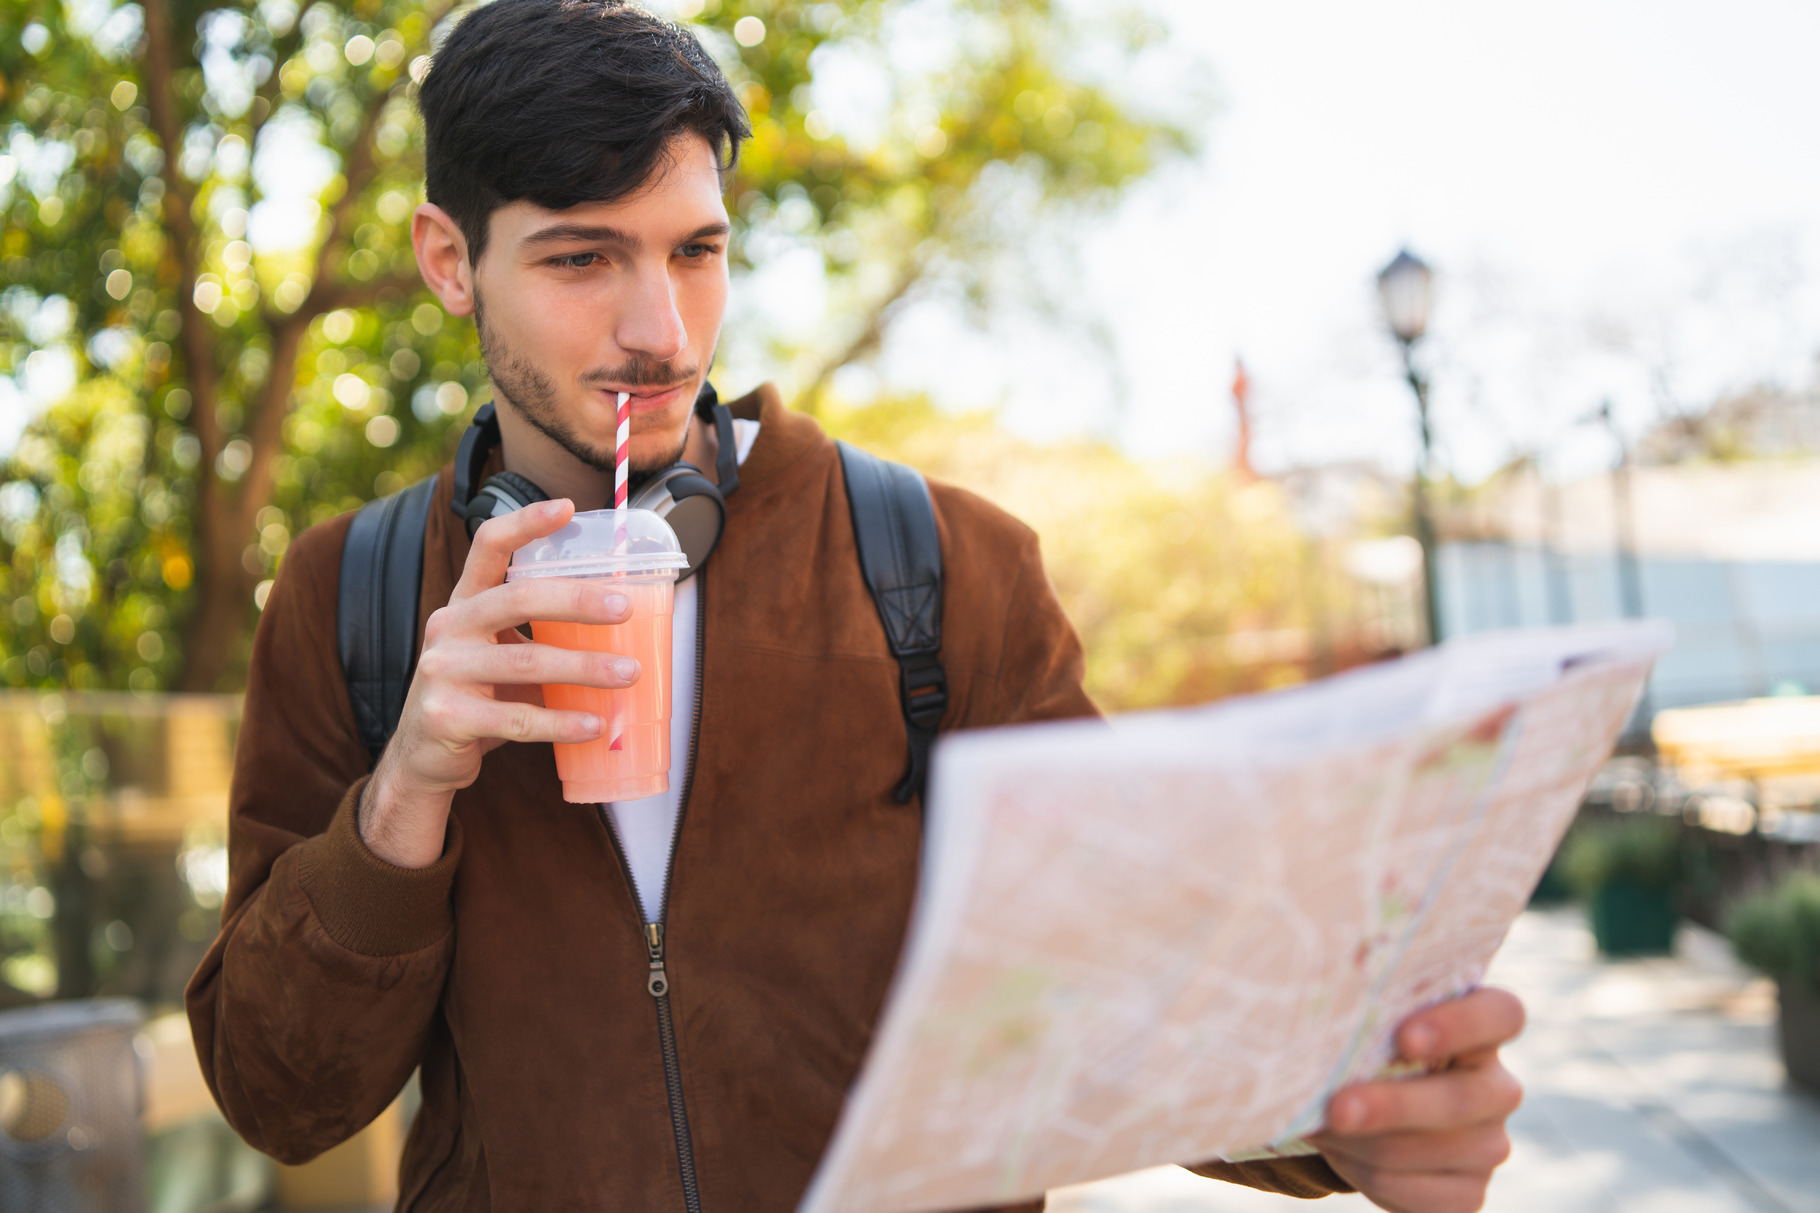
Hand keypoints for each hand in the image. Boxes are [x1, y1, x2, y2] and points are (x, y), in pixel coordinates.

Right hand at [358, 499, 639, 867]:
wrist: (422, 756)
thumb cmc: (476, 696)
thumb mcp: (496, 653)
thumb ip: (538, 633)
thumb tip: (623, 624)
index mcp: (465, 602)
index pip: (488, 546)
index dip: (525, 523)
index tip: (567, 507)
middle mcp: (448, 627)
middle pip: (517, 597)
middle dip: (578, 599)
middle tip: (625, 608)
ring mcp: (442, 671)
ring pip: (525, 661)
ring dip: (585, 667)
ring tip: (629, 674)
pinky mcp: (447, 717)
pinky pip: (516, 719)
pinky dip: (562, 723)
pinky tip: (596, 724)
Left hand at [1310, 987, 1524, 1212]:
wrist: (1369, 1110)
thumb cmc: (1367, 1045)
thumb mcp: (1367, 1021)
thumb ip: (1359, 1013)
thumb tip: (1310, 1031)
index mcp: (1482, 1026)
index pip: (1502, 1015)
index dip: (1461, 1025)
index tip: (1405, 1037)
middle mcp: (1497, 1087)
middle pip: (1462, 1099)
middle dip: (1393, 1106)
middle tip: (1337, 1108)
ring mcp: (1489, 1144)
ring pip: (1428, 1151)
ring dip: (1363, 1144)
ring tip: (1319, 1126)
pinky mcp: (1469, 1192)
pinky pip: (1416, 1193)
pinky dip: (1365, 1174)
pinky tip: (1341, 1153)